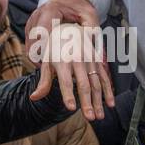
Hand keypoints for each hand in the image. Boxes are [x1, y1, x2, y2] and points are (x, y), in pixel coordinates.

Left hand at [26, 0, 115, 120]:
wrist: (70, 27)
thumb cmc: (54, 49)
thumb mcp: (47, 62)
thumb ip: (44, 81)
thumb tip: (34, 98)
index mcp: (62, 60)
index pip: (65, 81)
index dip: (68, 94)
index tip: (70, 107)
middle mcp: (77, 60)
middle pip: (83, 84)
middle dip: (87, 102)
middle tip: (90, 117)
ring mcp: (89, 60)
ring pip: (96, 83)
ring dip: (99, 101)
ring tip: (99, 117)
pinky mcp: (97, 61)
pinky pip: (104, 77)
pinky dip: (108, 91)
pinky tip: (110, 104)